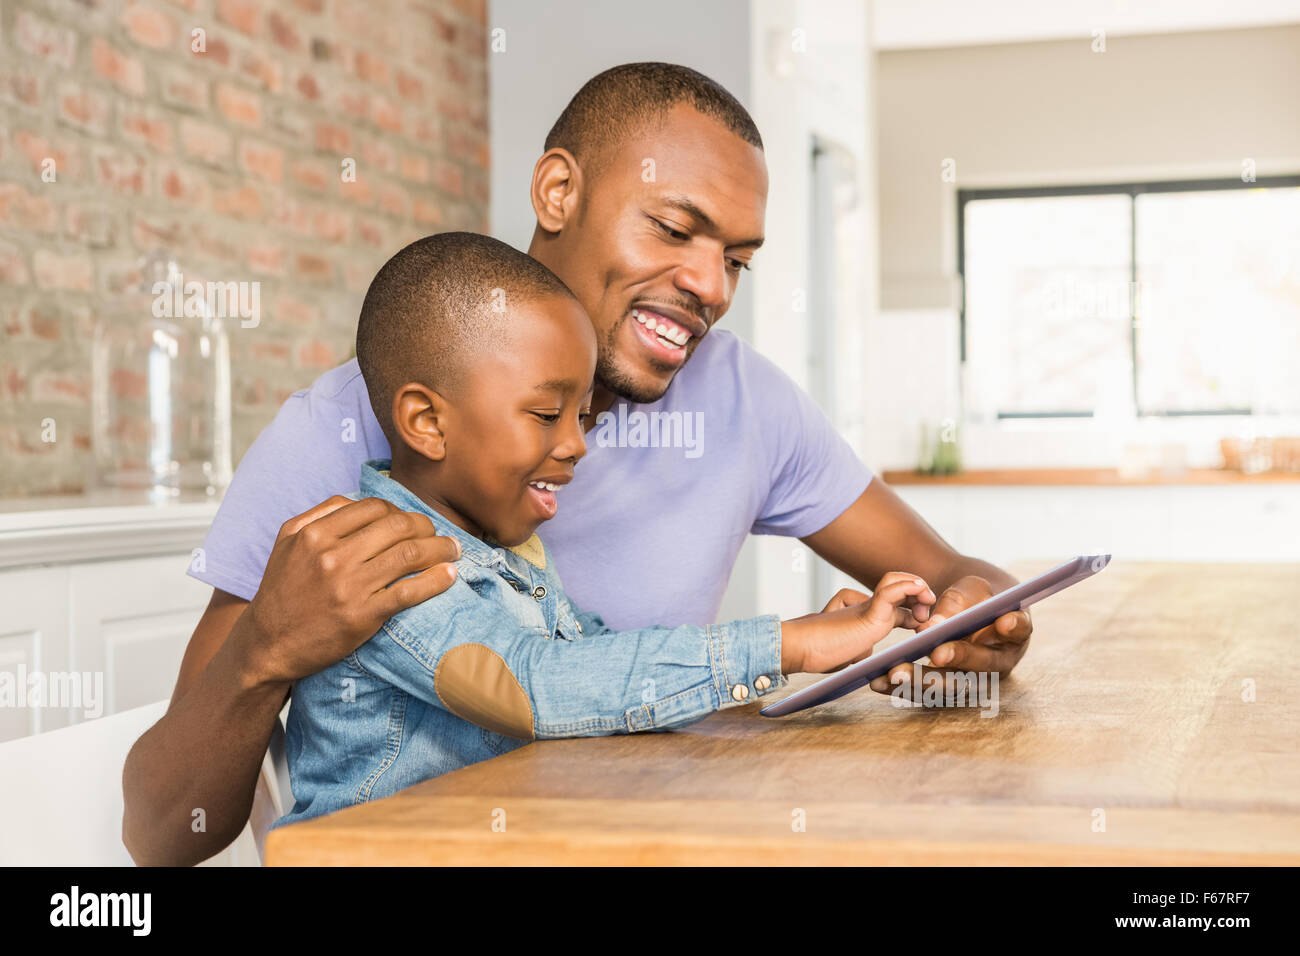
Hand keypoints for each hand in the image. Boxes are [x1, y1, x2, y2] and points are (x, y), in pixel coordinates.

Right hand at [237, 496, 460, 686]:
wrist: (268, 645)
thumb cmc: (281, 591)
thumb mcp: (288, 542)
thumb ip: (321, 515)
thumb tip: (358, 500)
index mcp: (315, 533)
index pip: (375, 507)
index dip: (401, 511)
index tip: (411, 522)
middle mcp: (332, 556)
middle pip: (398, 526)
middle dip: (426, 526)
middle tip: (439, 534)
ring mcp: (349, 586)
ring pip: (409, 554)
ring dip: (440, 549)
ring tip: (453, 550)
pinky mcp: (362, 616)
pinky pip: (409, 592)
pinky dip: (435, 580)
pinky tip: (449, 575)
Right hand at [781, 573, 935, 673]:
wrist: (800, 648)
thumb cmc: (816, 652)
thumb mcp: (844, 653)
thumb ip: (856, 649)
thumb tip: (864, 651)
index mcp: (862, 616)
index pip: (894, 605)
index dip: (913, 610)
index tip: (923, 623)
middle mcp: (864, 606)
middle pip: (896, 587)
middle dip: (918, 594)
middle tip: (927, 612)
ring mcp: (865, 606)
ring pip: (894, 581)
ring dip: (916, 586)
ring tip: (927, 600)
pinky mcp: (867, 612)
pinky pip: (890, 591)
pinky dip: (909, 588)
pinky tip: (920, 593)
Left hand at [867, 574, 1031, 694]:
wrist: (969, 610)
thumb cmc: (976, 596)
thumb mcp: (972, 589)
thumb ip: (959, 602)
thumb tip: (934, 624)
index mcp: (1015, 633)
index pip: (1018, 630)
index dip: (1012, 627)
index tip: (1002, 622)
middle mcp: (999, 663)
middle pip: (981, 666)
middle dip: (958, 659)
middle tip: (936, 654)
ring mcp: (974, 680)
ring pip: (951, 686)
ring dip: (922, 682)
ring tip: (895, 672)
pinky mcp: (948, 689)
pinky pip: (926, 693)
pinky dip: (901, 689)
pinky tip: (878, 681)